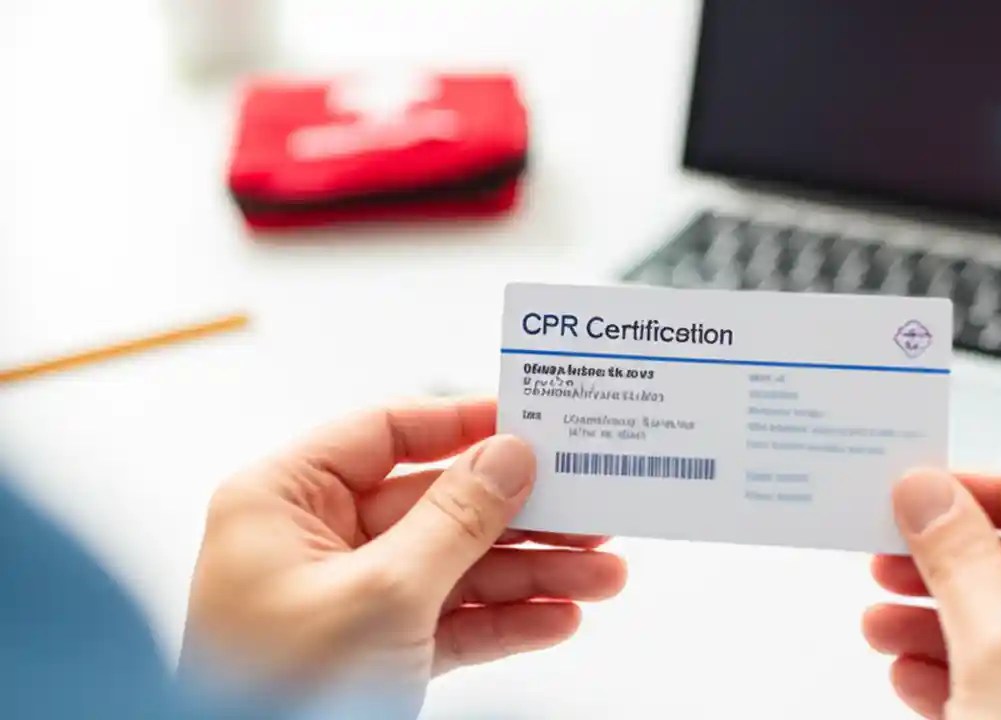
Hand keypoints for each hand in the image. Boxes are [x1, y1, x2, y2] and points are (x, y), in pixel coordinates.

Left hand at [181, 399, 625, 691]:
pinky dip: (506, 621)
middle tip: (590, 509)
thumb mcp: (382, 592)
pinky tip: (559, 618)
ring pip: (456, 566)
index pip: (385, 433)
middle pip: (437, 503)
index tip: (533, 423)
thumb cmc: (279, 692)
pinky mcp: (375, 651)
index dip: (463, 423)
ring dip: (531, 573)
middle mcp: (313, 542)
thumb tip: (509, 456)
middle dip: (521, 516)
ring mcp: (347, 598)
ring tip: (602, 574)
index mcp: (283, 502)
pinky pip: (451, 620)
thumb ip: (456, 518)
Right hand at [863, 469, 1000, 719]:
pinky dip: (967, 676)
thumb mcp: (1000, 657)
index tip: (925, 488)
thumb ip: (959, 560)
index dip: (993, 491)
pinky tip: (912, 676)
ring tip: (881, 621)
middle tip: (889, 552)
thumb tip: (929, 493)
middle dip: (954, 567)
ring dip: (946, 622)